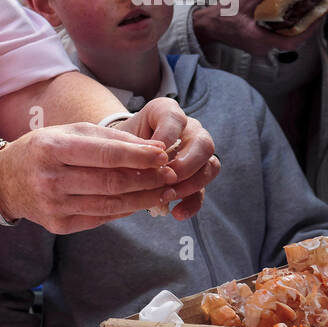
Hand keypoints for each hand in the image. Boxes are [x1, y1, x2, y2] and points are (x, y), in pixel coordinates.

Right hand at [0, 124, 176, 234]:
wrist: (5, 181)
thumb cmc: (43, 150)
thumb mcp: (70, 133)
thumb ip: (111, 140)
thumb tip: (153, 149)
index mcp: (52, 149)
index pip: (105, 155)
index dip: (138, 156)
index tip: (163, 154)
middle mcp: (50, 179)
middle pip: (111, 183)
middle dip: (146, 179)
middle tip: (170, 174)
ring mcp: (53, 206)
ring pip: (110, 204)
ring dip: (142, 198)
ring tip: (163, 190)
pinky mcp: (58, 225)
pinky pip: (100, 217)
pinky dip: (124, 209)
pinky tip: (139, 201)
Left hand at [114, 97, 220, 219]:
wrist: (121, 154)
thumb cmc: (120, 143)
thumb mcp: (118, 139)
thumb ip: (131, 148)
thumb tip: (141, 164)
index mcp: (167, 114)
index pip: (175, 117)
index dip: (168, 134)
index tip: (156, 150)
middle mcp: (188, 130)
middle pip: (203, 143)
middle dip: (186, 164)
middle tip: (168, 177)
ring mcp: (195, 153)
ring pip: (209, 166)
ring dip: (191, 184)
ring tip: (169, 196)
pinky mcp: (195, 176)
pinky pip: (202, 190)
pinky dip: (192, 203)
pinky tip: (177, 213)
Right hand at [192, 0, 324, 56]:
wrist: (205, 27)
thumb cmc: (220, 17)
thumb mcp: (243, 1)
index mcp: (259, 40)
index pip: (291, 42)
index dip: (308, 31)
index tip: (319, 17)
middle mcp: (262, 47)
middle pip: (292, 40)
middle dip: (307, 25)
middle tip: (318, 8)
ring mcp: (260, 46)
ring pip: (286, 38)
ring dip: (299, 25)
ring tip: (309, 9)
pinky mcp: (259, 42)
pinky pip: (278, 36)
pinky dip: (288, 25)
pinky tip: (292, 13)